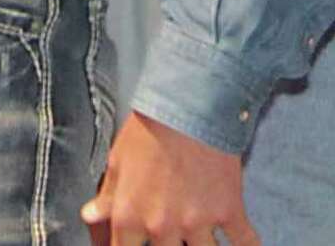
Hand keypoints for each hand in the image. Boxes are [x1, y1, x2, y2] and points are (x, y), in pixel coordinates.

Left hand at [83, 111, 260, 244]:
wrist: (188, 102)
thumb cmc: (149, 127)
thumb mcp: (118, 158)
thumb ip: (107, 194)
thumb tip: (90, 215)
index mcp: (130, 215)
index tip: (132, 245)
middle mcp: (163, 226)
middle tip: (170, 231)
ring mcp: (198, 222)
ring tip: (201, 238)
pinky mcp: (229, 210)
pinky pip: (244, 242)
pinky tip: (243, 244)